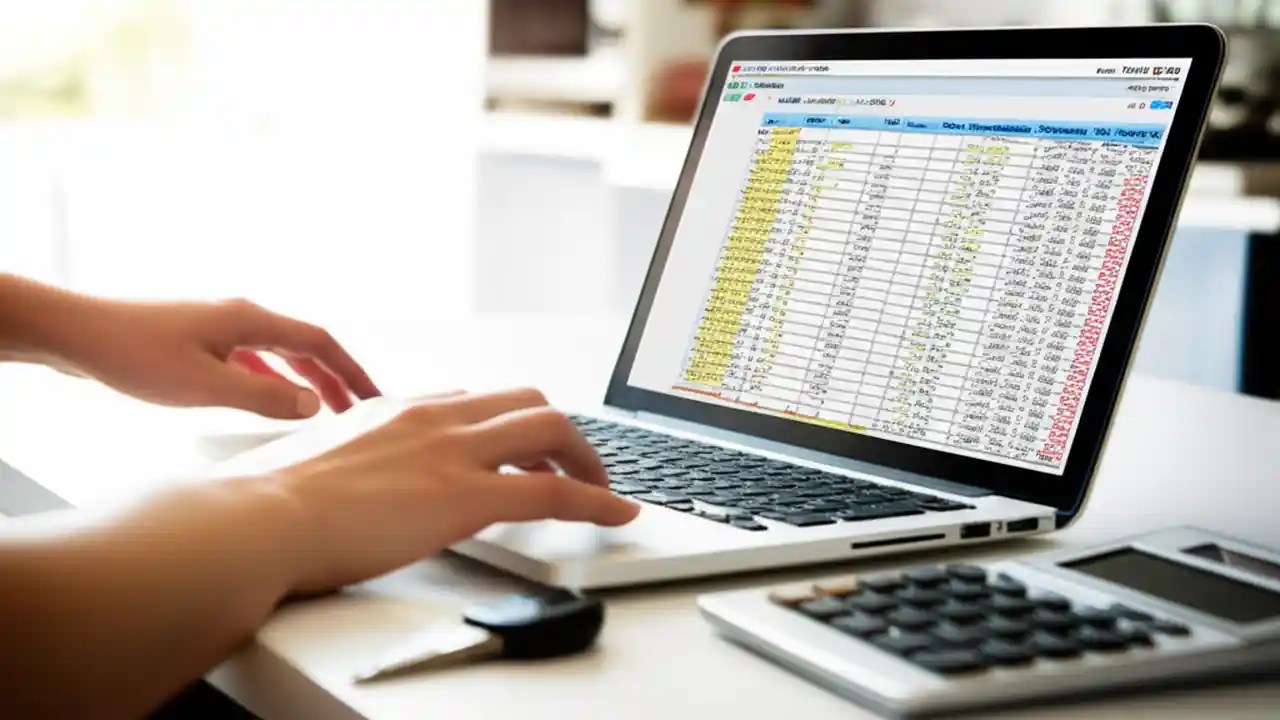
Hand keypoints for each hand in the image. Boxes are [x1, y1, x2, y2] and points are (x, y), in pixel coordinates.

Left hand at [56, 296, 379, 418]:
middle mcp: (241, 317)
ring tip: (329, 412)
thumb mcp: (203, 386)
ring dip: (307, 382)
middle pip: (305, 347)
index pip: (319, 342)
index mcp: (249, 321)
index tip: (376, 397)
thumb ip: (262, 397)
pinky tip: (277, 401)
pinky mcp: (201, 341)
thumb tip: (313, 405)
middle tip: (361, 412)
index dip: (352, 370)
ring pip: (280, 355)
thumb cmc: (134, 355)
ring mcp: (220, 328)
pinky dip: (275, 381)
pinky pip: (255, 361)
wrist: (76, 334)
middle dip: (336, 378)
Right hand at [265, 388, 639, 593]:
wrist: (256, 518)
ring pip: (550, 430)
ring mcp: (453, 452)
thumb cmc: (268, 499)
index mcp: (399, 408)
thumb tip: (345, 481)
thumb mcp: (318, 460)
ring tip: (601, 487)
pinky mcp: (465, 496)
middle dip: (560, 431)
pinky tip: (616, 511)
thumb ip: (350, 459)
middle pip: (525, 401)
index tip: (521, 447)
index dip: (509, 424)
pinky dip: (596, 499)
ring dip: (586, 457)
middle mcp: (433, 417)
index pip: (476, 400)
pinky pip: (554, 492)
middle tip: (574, 463)